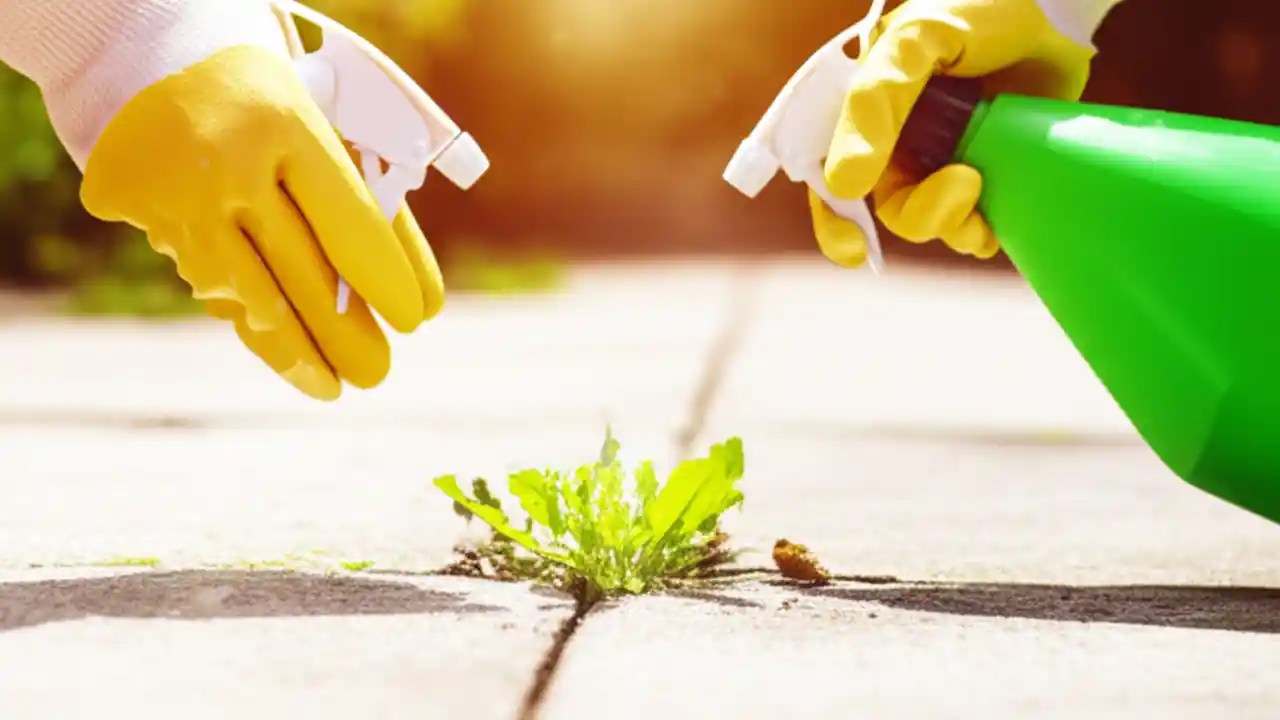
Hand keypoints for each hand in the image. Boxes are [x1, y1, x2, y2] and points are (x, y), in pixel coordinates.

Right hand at [0, 0, 443, 400]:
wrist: (148, 54)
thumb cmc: (264, 100)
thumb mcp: (319, 124)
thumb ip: (364, 197)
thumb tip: (418, 296)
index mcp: (290, 123)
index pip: (351, 218)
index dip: (385, 276)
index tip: (415, 319)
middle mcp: (229, 159)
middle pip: (302, 270)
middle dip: (346, 334)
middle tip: (379, 375)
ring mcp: (175, 188)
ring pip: (246, 293)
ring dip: (296, 350)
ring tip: (333, 385)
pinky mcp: (132, 203)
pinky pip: (203, 279)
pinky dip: (247, 320)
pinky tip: (284, 354)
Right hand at [811, 0, 1115, 266]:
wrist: (1056, 8)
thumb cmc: (980, 10)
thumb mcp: (914, 41)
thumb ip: (873, 103)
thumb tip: (843, 185)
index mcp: (867, 113)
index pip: (831, 177)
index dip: (835, 222)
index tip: (855, 251)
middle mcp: (901, 140)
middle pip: (891, 208)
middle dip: (922, 215)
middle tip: (966, 184)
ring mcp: (945, 157)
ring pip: (934, 221)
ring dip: (957, 225)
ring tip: (986, 189)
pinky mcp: (989, 169)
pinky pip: (976, 222)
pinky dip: (984, 232)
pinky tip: (998, 219)